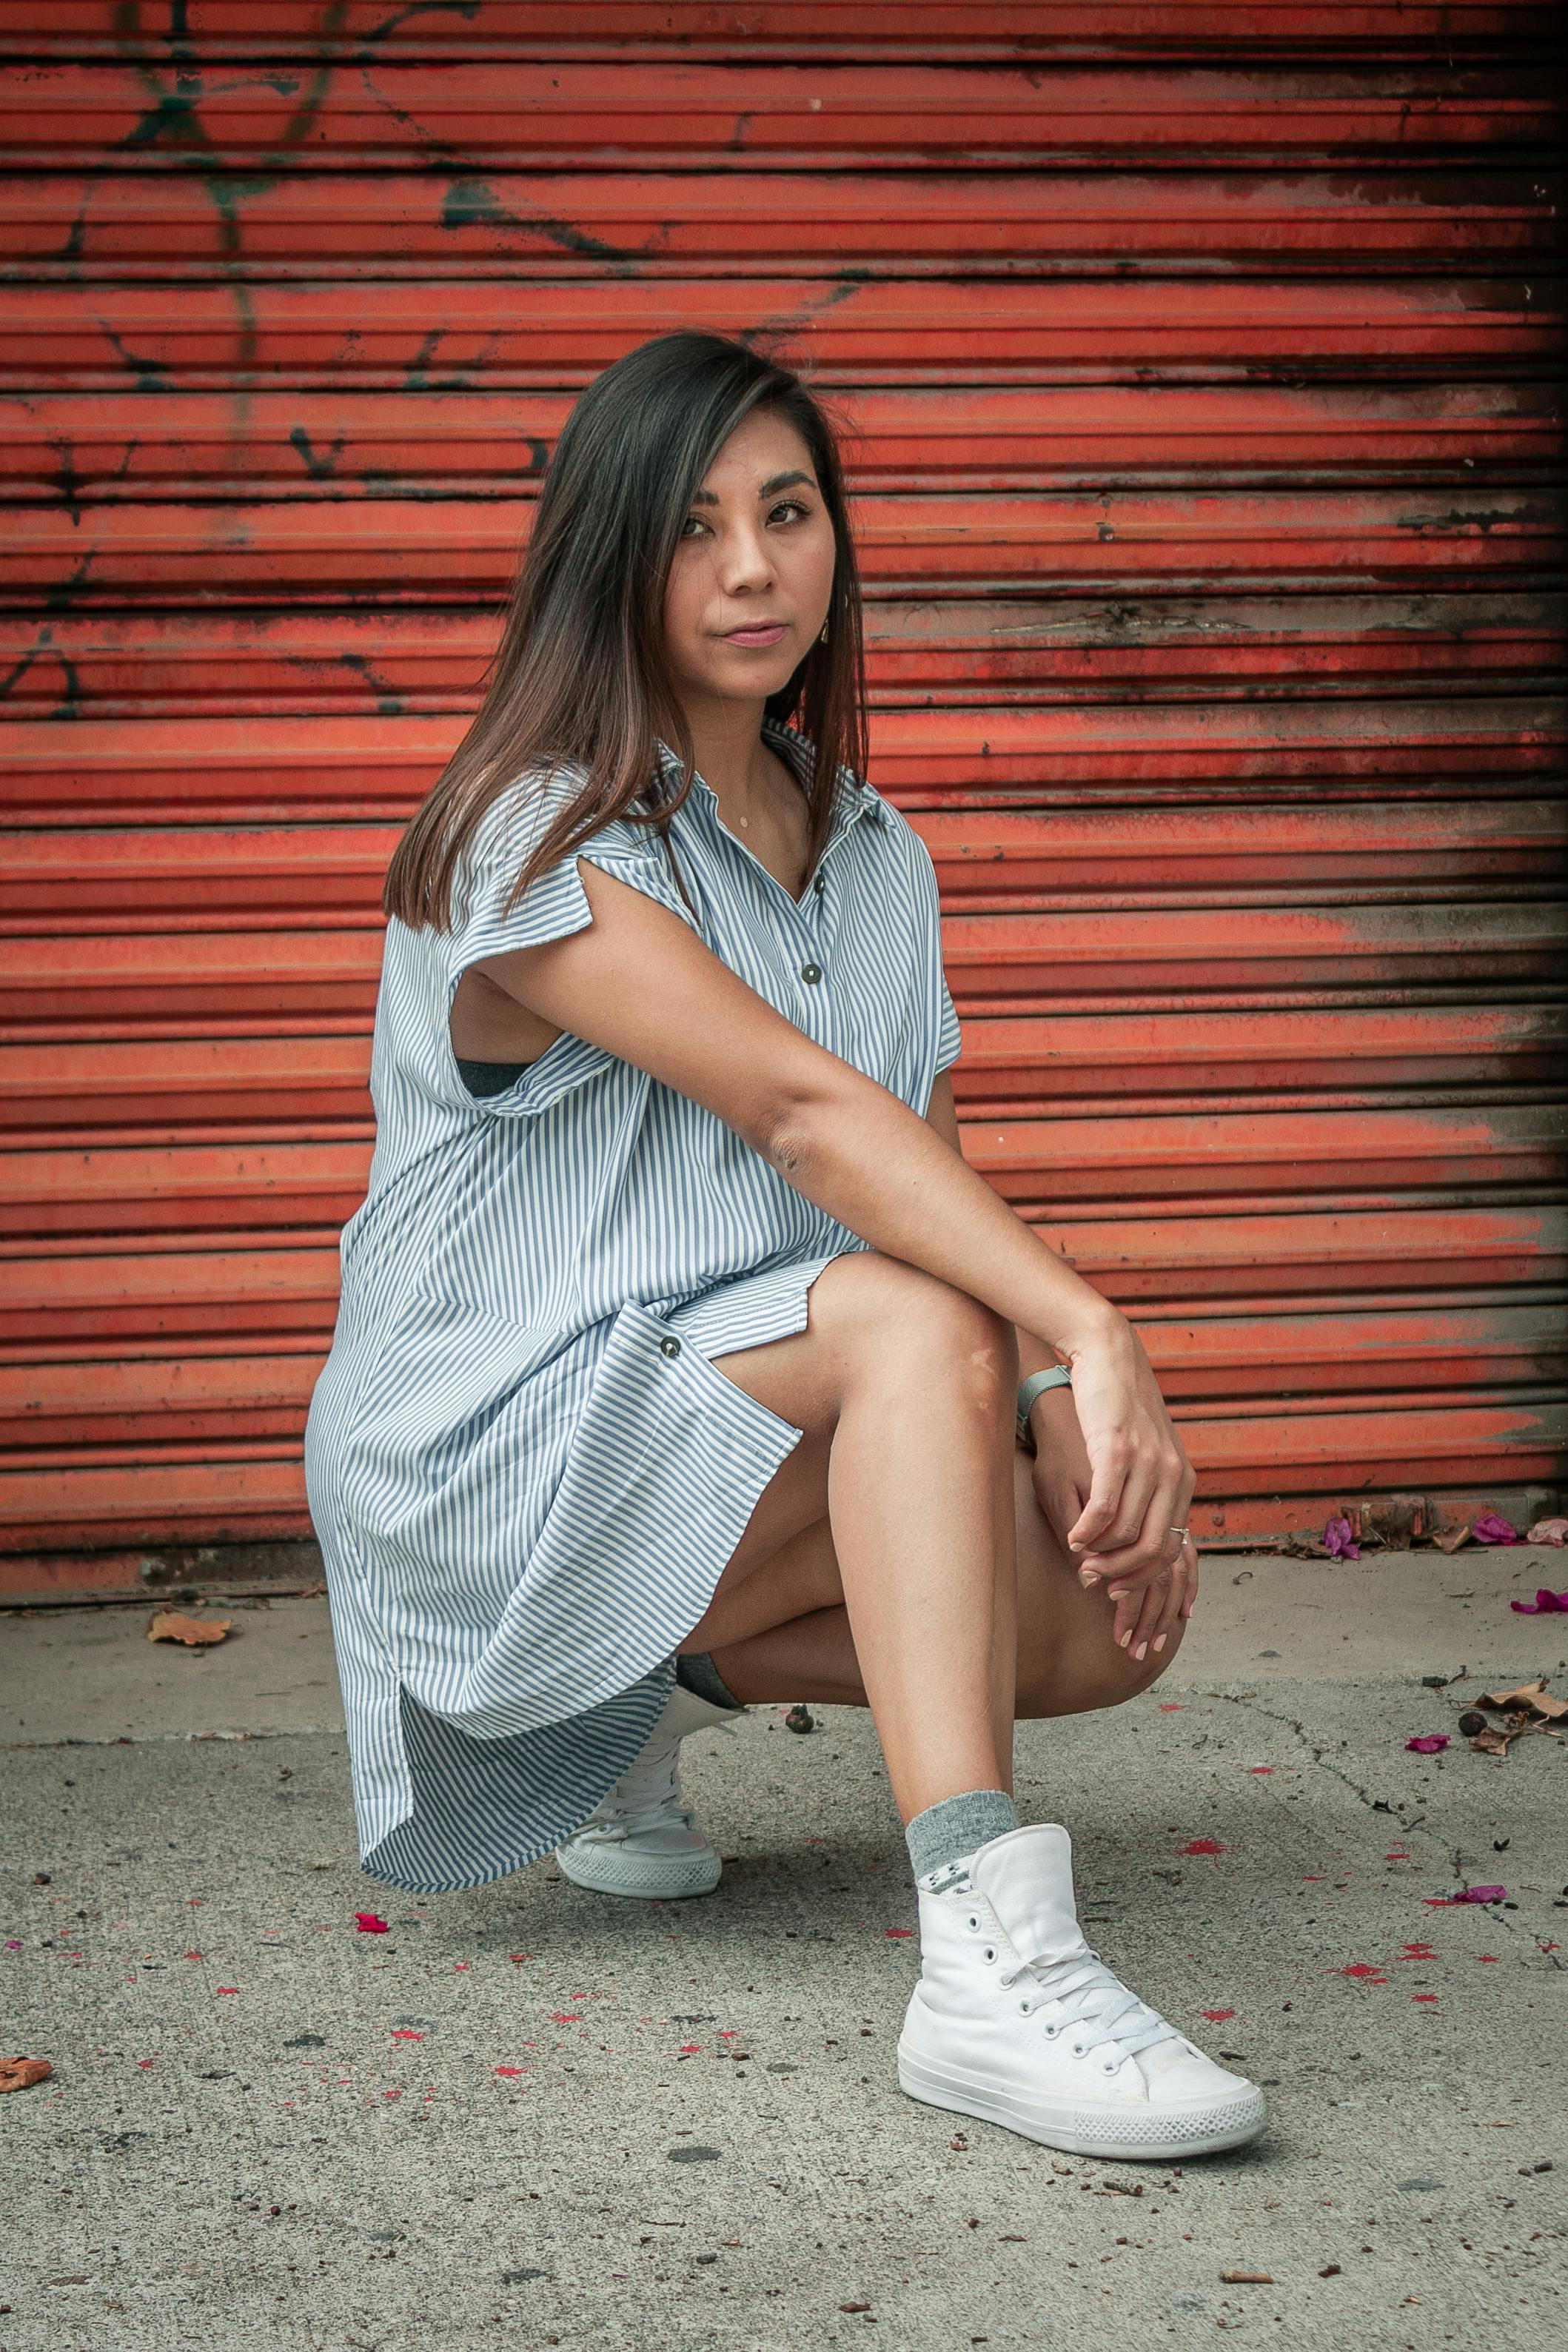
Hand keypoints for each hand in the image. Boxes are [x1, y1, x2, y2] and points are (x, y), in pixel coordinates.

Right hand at [1026, 1382, 1198, 1655]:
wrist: (1107, 1353)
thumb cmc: (1118, 1407)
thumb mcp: (1140, 1453)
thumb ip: (1142, 1493)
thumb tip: (1129, 1541)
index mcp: (1181, 1479)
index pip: (1172, 1548)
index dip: (1143, 1578)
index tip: (1116, 1589)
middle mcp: (1171, 1473)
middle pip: (1153, 1548)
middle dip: (1123, 1575)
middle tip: (1095, 1581)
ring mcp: (1146, 1461)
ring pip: (1127, 1531)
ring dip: (1101, 1555)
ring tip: (1080, 1557)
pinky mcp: (1117, 1447)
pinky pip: (1105, 1506)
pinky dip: (1089, 1531)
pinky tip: (1074, 1538)